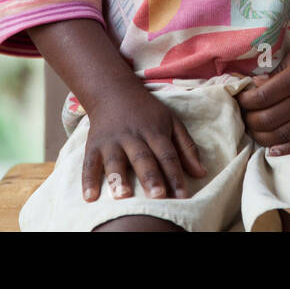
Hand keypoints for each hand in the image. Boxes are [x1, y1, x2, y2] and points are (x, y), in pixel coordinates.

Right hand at [81, 85, 204, 201]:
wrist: (113, 91)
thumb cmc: (148, 112)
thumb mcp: (172, 122)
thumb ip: (187, 148)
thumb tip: (202, 173)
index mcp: (155, 132)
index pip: (168, 155)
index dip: (175, 175)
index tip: (182, 196)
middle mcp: (133, 136)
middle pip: (143, 158)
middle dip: (150, 177)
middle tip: (158, 196)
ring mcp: (112, 141)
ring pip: (115, 160)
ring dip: (119, 178)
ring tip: (122, 196)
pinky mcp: (93, 145)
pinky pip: (89, 163)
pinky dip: (88, 180)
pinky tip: (89, 197)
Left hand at [235, 34, 289, 155]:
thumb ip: (277, 70)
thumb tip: (255, 87)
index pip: (262, 97)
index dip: (245, 101)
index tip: (239, 99)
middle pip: (269, 119)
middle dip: (249, 120)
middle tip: (243, 116)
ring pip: (283, 135)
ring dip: (262, 136)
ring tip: (253, 130)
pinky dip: (286, 149)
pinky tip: (272, 150)